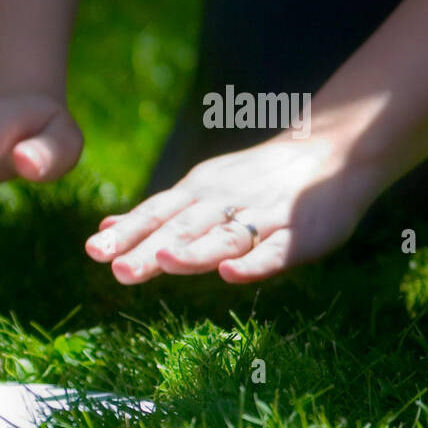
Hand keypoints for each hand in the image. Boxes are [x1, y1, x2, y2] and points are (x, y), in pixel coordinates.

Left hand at [85, 138, 383, 283]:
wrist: (334, 151)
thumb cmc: (256, 180)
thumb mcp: (201, 189)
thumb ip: (158, 214)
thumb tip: (105, 230)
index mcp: (199, 194)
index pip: (157, 213)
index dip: (127, 233)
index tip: (92, 252)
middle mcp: (226, 203)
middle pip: (184, 228)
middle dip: (149, 248)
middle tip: (117, 269)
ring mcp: (264, 217)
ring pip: (225, 237)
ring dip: (195, 251)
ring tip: (165, 262)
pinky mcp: (301, 234)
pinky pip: (276, 251)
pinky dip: (254, 264)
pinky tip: (231, 276)